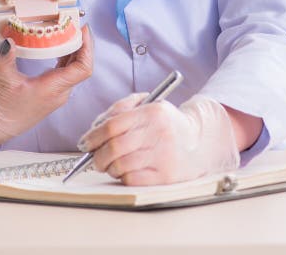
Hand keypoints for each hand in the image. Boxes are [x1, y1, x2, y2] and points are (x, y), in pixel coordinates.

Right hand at [0, 25, 92, 155]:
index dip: (88, 47)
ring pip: (72, 69)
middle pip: (80, 66)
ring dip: (73, 50)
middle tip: (74, 23)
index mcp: (53, 89)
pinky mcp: (47, 93)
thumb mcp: (0, 80)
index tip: (83, 29)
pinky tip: (57, 46)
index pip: (83, 68)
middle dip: (81, 44)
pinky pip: (63, 72)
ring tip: (67, 30)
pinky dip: (63, 57)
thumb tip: (9, 40)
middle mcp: (58, 93)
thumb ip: (5, 58)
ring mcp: (54, 94)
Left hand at [77, 94, 239, 185]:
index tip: (85, 143)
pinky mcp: (167, 176)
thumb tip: (94, 128)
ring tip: (110, 164)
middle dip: (98, 155)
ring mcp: (164, 156)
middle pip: (115, 147)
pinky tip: (125, 172)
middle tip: (94, 158)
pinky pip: (132, 180)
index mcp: (153, 112)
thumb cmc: (165, 123)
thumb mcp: (147, 105)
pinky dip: (122, 177)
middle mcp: (160, 133)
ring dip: (109, 167)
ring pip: (121, 165)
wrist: (199, 141)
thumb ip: (120, 109)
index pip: (113, 125)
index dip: (93, 136)